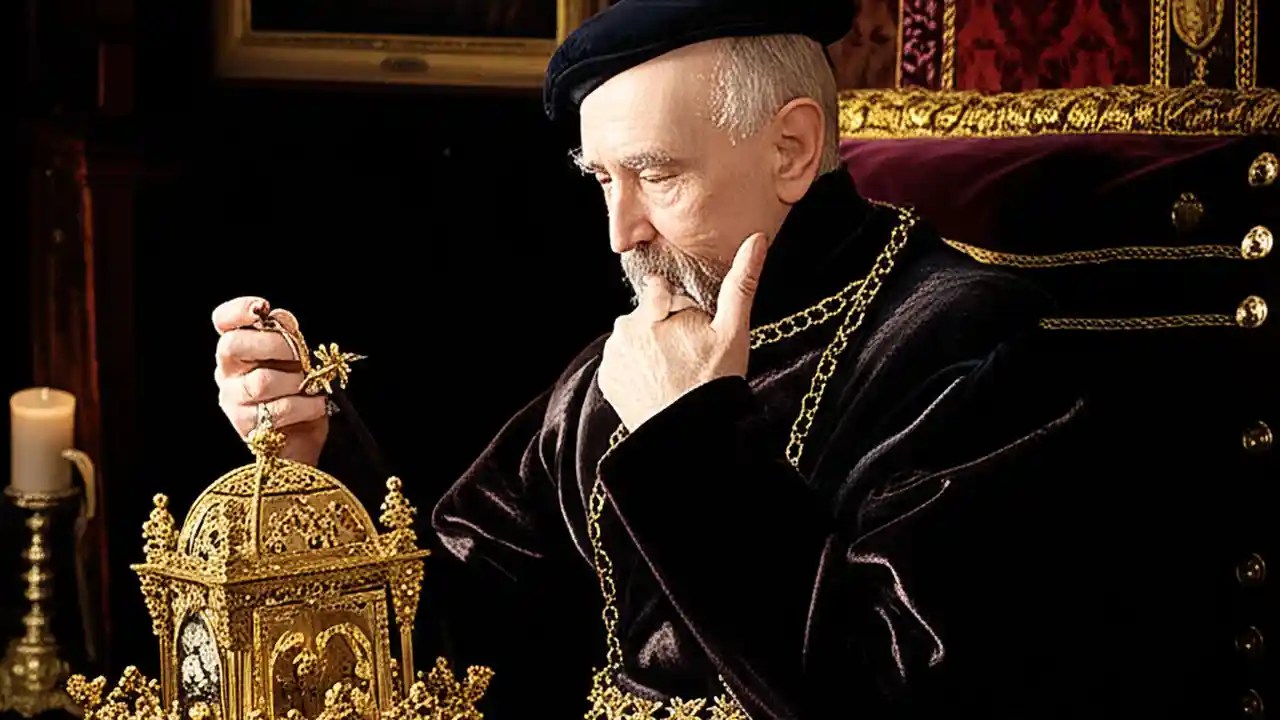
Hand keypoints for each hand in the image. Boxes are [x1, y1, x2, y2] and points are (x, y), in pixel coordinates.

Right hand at [212, 296, 328, 464]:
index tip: (263, 307)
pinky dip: (306, 405)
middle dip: (275, 344)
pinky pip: (278, 410)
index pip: (223, 321)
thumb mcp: (296, 358)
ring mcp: (233, 399)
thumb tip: (282, 319)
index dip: (238, 310)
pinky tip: (317, 404)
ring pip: (261, 381)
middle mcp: (227, 371)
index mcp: (238, 348)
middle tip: (301, 355)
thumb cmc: (297, 390)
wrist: (301, 437)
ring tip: (313, 385)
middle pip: (234, 345)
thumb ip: (286, 336)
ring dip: (296, 381)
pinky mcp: (247, 426)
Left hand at [599, 233, 767, 430]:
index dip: (679, 308)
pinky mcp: (607, 380)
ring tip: (673, 373)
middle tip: (687, 357)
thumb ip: (741, 283)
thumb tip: (756, 240)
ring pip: (634, 338)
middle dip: (663, 327)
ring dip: (650, 348)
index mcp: (649, 312)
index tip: (692, 331)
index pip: (660, 290)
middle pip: (646, 314)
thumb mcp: (733, 332)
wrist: (689, 436)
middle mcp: (623, 330)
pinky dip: (637, 369)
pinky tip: (658, 384)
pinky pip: (623, 363)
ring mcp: (612, 357)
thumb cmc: (714, 382)